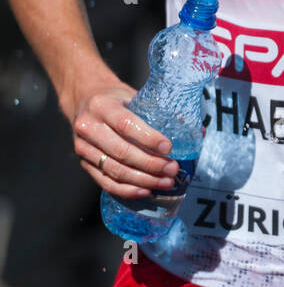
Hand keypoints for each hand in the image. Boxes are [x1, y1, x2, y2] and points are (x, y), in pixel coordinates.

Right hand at [71, 83, 178, 198]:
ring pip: (115, 169)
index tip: (168, 148)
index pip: (126, 124)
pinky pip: (105, 181)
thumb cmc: (114, 99)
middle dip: (150, 164)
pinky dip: (126, 189)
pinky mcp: (83, 163)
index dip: (149, 138)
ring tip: (165, 182)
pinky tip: (145, 190)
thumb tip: (197, 131)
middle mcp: (88, 127)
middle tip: (172, 169)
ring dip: (143, 179)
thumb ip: (159, 111)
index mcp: (102, 106)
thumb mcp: (133, 95)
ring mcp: (83, 147)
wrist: (83, 99)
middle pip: (121, 151)